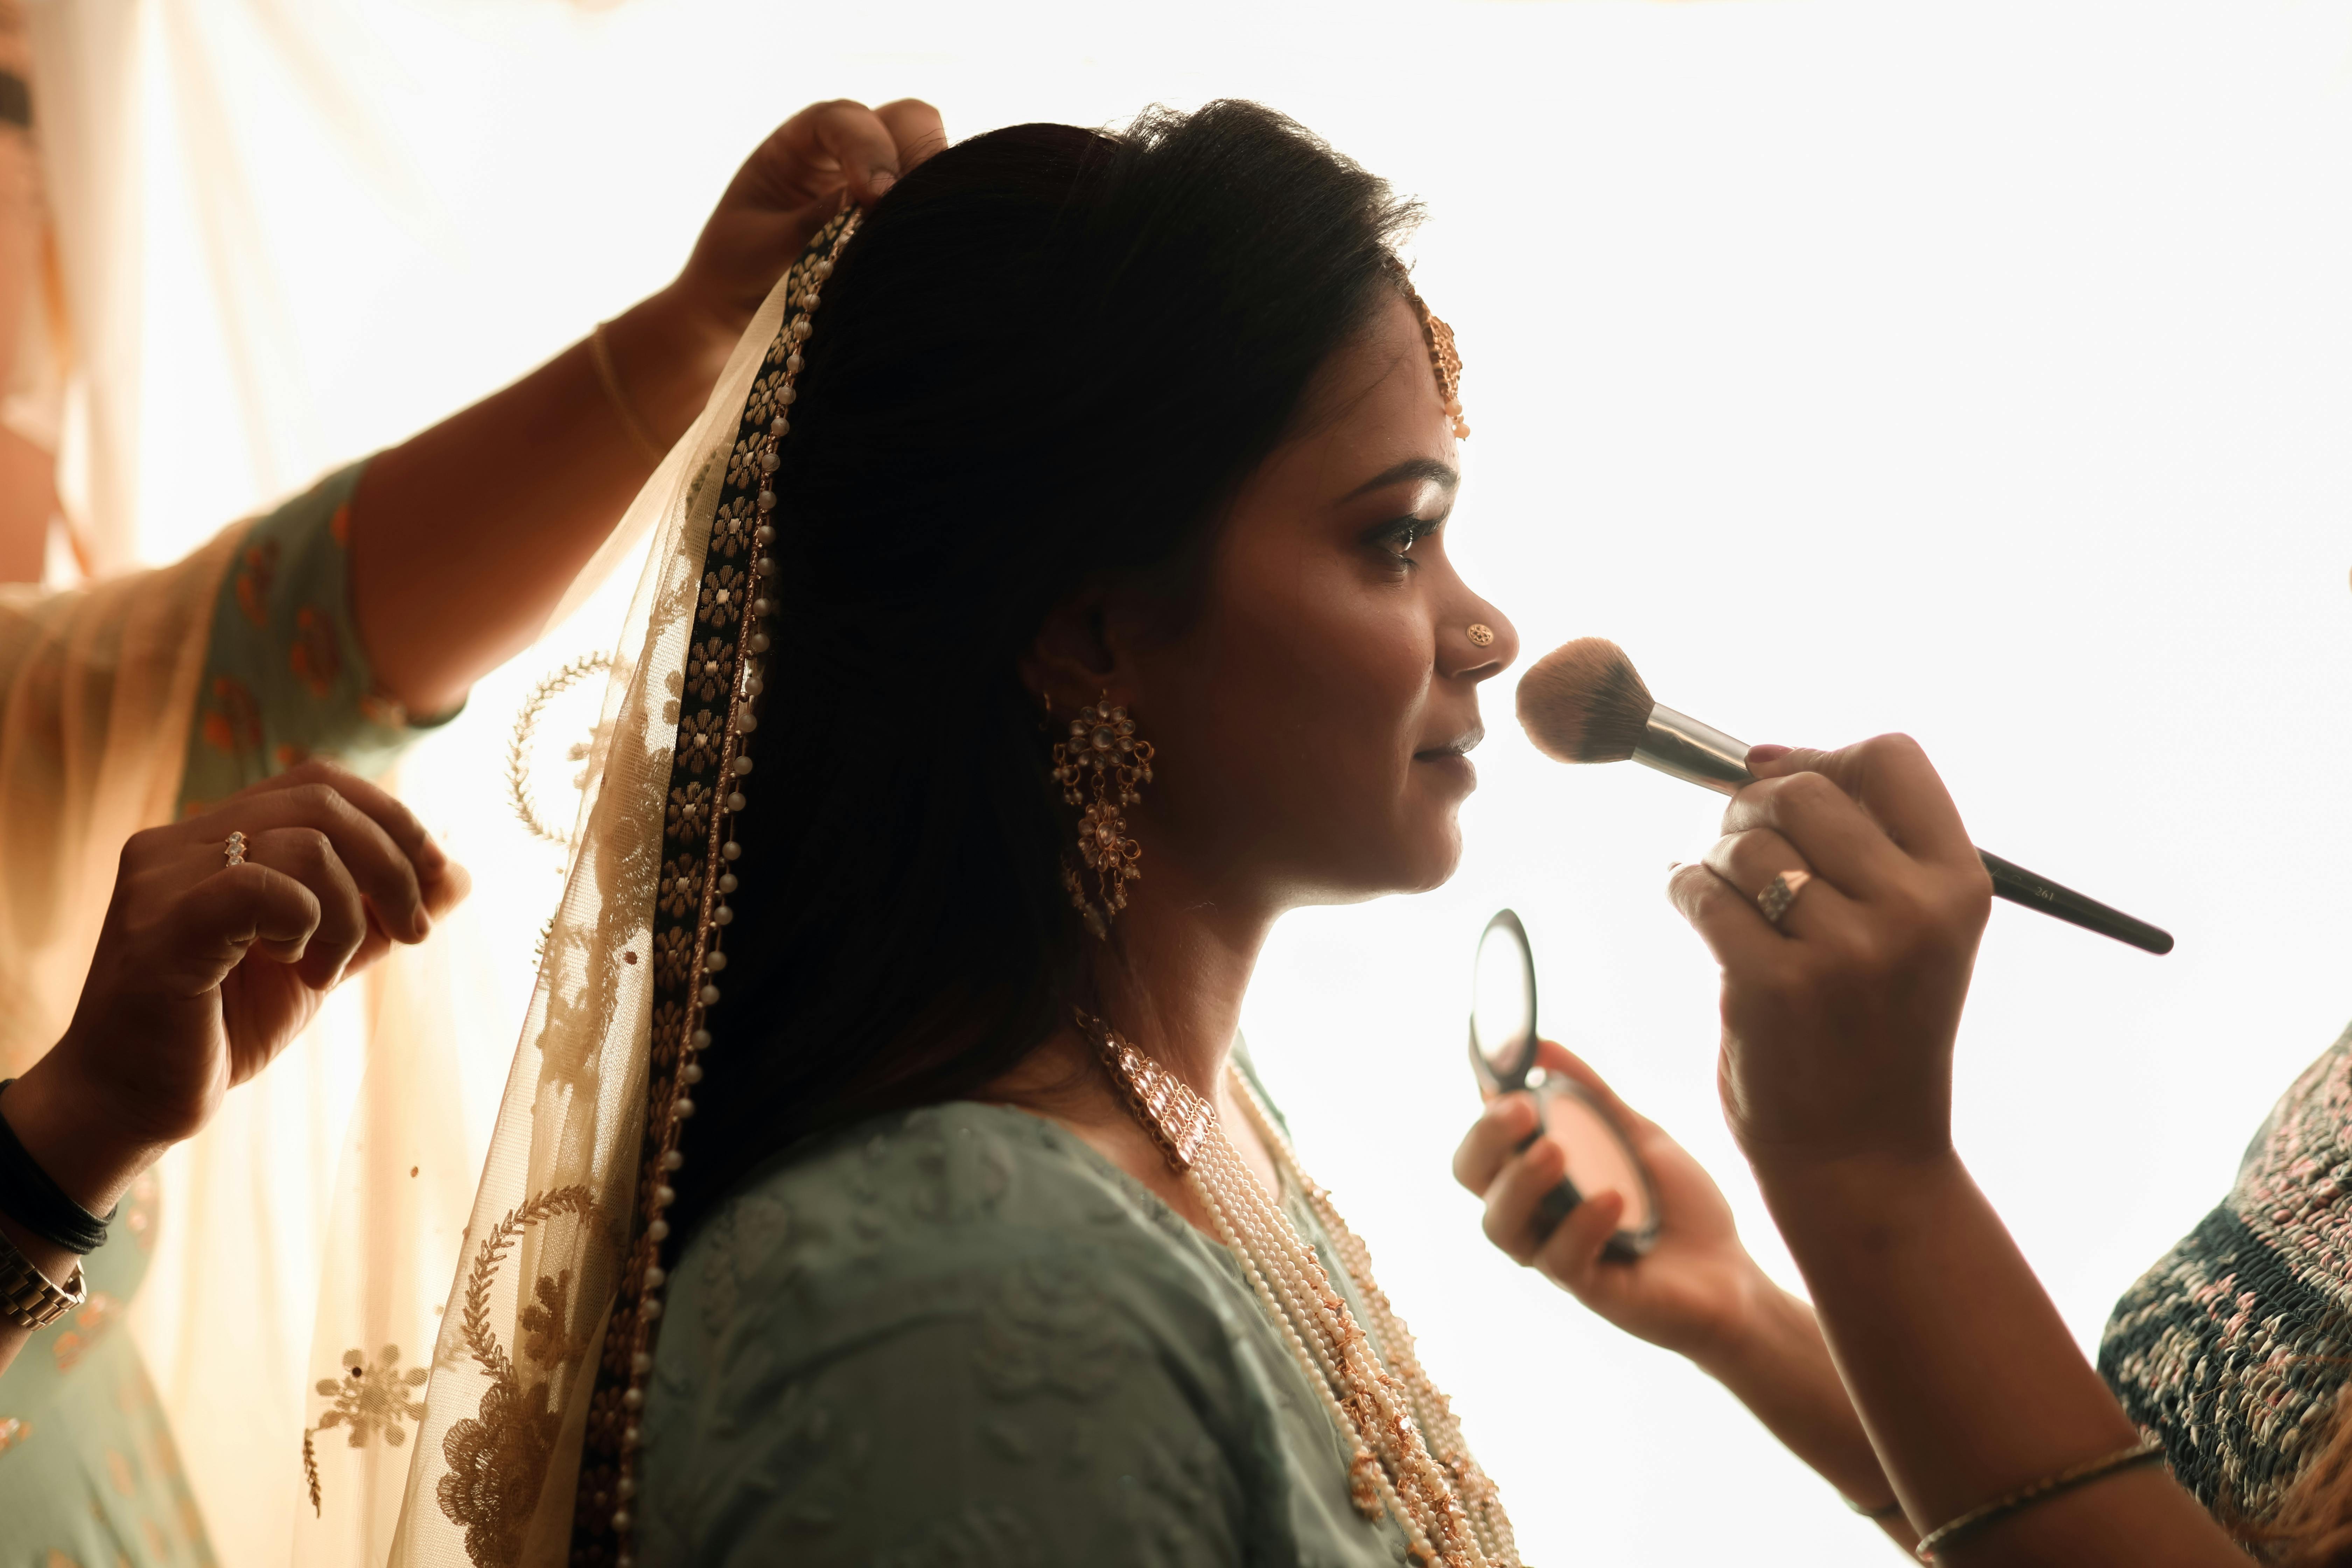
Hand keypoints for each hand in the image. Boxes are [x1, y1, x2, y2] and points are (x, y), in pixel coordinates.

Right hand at [15, 761, 466, 1206]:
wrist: (134, 1103)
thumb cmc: (222, 1027)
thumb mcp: (321, 958)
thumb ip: (379, 915)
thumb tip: (459, 875)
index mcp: (213, 836)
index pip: (321, 782)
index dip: (393, 820)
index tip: (435, 880)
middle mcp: (178, 841)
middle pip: (321, 799)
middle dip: (394, 863)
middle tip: (412, 931)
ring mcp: (161, 878)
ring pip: (303, 843)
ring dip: (346, 913)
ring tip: (324, 971)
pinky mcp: (159, 925)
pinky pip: (261, 886)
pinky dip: (305, 924)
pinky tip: (294, 967)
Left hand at [664, 98, 947, 357]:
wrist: (738, 308)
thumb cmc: (738, 270)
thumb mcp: (762, 248)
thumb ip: (814, 224)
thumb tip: (875, 207)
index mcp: (798, 142)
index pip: (842, 121)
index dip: (866, 149)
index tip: (878, 196)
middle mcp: (847, 150)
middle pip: (906, 121)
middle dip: (919, 158)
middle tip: (922, 212)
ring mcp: (881, 181)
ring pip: (933, 158)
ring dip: (938, 191)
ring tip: (932, 235)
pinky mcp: (902, 216)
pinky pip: (937, 205)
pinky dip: (940, 221)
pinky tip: (936, 250)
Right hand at [1454, 1040, 1779, 1364]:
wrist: (1729, 1272)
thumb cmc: (1675, 1203)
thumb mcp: (1635, 1134)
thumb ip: (1589, 1094)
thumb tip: (1541, 1046)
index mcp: (1534, 1176)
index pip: (1482, 1140)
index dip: (1478, 1102)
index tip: (1495, 1071)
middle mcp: (1531, 1214)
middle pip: (1472, 1177)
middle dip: (1485, 1137)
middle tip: (1520, 1108)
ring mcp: (1553, 1253)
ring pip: (1501, 1223)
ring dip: (1522, 1181)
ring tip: (1555, 1150)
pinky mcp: (1587, 1288)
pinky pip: (1562, 1260)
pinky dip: (1582, 1224)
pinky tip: (1614, 1198)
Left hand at [1666, 735, 1990, 1178]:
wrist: (1864, 1159)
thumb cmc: (1871, 1030)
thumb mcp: (1908, 930)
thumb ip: (1860, 842)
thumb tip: (1761, 755)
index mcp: (1957, 884)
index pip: (1890, 757)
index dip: (1826, 758)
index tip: (1791, 787)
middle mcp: (1911, 911)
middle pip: (1803, 789)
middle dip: (1752, 807)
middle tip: (1742, 845)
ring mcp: (1844, 950)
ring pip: (1742, 843)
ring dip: (1716, 858)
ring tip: (1729, 896)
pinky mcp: (1774, 985)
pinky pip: (1700, 891)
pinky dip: (1684, 891)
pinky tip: (1697, 912)